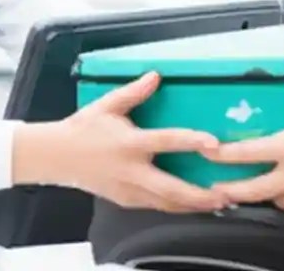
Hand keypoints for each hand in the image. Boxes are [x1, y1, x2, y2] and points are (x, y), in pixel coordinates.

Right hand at [14, 72, 226, 213]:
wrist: (56, 157)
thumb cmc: (83, 129)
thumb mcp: (107, 105)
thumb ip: (134, 92)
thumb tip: (156, 75)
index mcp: (129, 143)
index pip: (165, 142)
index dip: (191, 141)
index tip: (213, 143)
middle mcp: (131, 170)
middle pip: (171, 188)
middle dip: (200, 195)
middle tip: (226, 195)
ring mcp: (128, 190)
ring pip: (166, 203)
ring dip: (194, 205)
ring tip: (220, 203)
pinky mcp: (126, 201)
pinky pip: (156, 206)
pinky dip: (177, 207)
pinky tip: (195, 205)